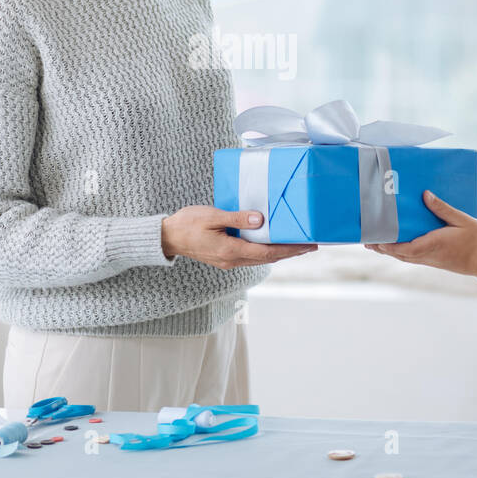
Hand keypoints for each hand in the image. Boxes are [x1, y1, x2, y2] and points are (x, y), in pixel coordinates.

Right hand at [162, 206, 316, 269]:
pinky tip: (270, 242)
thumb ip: (236, 218)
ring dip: (278, 252)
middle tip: (309, 244)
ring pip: (260, 258)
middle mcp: (232, 260)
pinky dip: (265, 250)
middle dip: (290, 252)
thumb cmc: (187, 224)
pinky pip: (250, 256)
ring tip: (295, 244)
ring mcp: (228, 261)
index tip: (307, 245)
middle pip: (268, 258)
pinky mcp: (224, 257)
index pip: (268, 252)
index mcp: (231, 251)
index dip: (289, 250)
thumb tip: (260, 220)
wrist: (167, 237)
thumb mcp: (212, 216)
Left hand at [366, 190, 476, 276]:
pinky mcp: (435, 261)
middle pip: (398, 253)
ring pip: (405, 257)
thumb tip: (425, 195)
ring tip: (375, 242)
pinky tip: (397, 246)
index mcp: (433, 245)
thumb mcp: (463, 220)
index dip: (386, 244)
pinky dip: (401, 252)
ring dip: (389, 251)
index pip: (403, 247)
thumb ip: (443, 208)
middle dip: (381, 247)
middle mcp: (428, 255)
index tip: (373, 239)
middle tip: (366, 239)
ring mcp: (431, 260)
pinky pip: (413, 257)